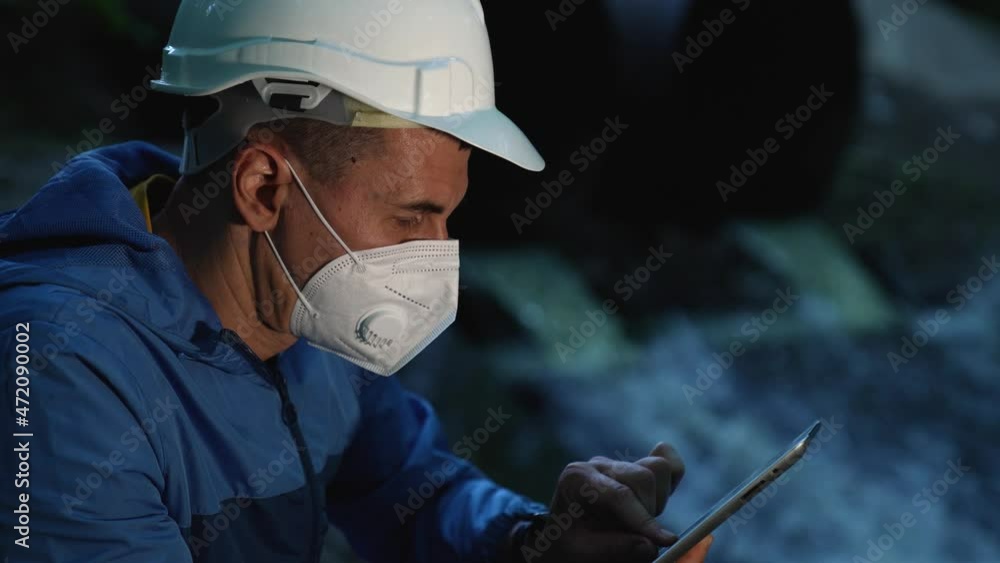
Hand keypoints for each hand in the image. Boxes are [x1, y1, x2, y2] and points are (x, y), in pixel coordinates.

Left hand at [513, 443, 712, 562]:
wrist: (565, 538)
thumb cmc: (568, 545)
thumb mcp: (582, 551)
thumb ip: (614, 549)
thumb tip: (651, 545)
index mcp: (577, 478)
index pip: (618, 494)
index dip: (644, 519)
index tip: (664, 541)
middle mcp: (598, 465)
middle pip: (642, 477)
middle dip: (648, 511)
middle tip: (637, 537)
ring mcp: (619, 464)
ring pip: (658, 468)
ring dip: (657, 500)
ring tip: (639, 523)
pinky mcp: (637, 469)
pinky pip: (668, 463)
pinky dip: (671, 482)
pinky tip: (656, 505)